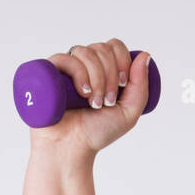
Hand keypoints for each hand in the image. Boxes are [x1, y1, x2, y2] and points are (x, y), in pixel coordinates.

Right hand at [30, 38, 150, 157]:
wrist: (71, 148)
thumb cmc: (96, 133)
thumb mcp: (128, 113)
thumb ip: (140, 87)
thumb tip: (145, 55)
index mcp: (102, 70)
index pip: (114, 46)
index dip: (122, 60)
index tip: (122, 85)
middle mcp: (84, 65)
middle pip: (102, 48)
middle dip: (110, 75)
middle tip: (107, 102)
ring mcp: (66, 68)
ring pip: (86, 52)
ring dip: (97, 78)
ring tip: (93, 103)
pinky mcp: (50, 72)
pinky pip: (67, 58)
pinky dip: (79, 73)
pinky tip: (83, 93)